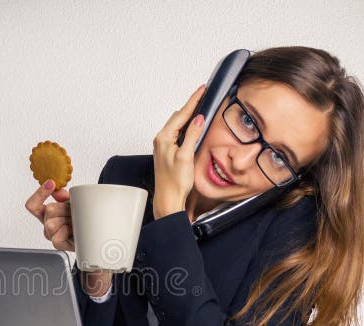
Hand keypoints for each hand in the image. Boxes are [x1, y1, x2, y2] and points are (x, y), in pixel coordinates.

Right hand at [25, 180, 74, 251]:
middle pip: (48, 210)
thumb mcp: (73, 202)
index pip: (33, 204)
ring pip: (50, 224)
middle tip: (74, 211)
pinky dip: (65, 232)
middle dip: (64, 208)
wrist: (92, 233)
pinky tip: (72, 230)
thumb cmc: (81, 219)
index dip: (40, 193)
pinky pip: (56, 238)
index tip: (51, 184)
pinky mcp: (58, 244)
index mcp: (47, 213)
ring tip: (74, 222)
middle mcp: (47, 223)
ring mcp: (52, 235)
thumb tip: (57, 191)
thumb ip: (63, 196)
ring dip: (66, 221)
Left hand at [152, 84, 206, 218]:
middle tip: (203, 95)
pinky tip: (191, 126)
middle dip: (191, 105)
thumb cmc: (175, 182)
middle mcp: (161, 139)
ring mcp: (162, 145)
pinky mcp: (166, 151)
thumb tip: (199, 119)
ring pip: (176, 123)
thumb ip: (192, 135)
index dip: (193, 100)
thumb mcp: (186, 156)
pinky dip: (184, 125)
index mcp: (164, 138)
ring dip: (187, 115)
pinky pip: (176, 132)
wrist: (168, 198)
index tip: (202, 89)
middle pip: (178, 116)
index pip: (181, 114)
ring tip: (199, 106)